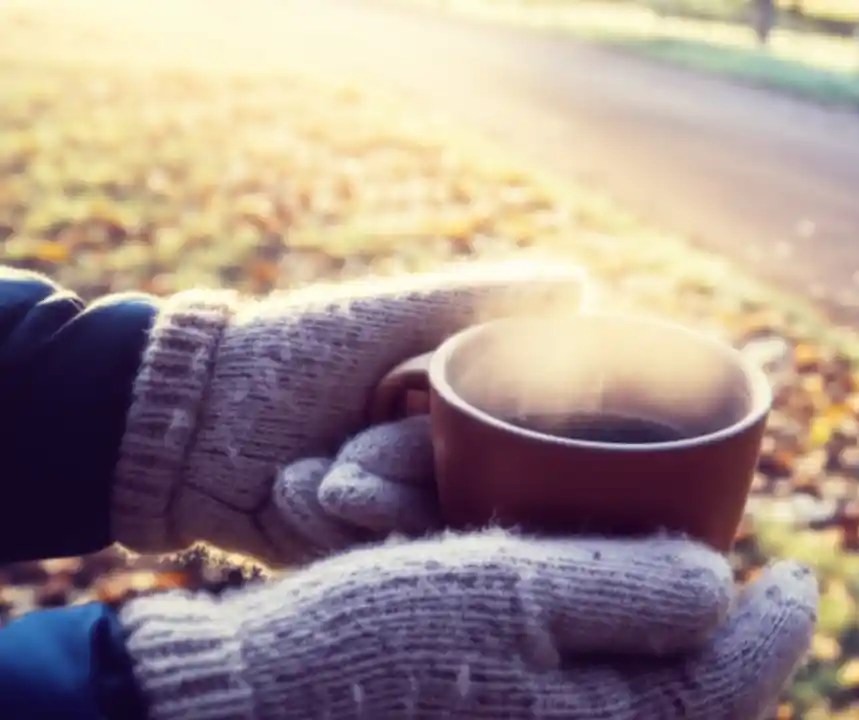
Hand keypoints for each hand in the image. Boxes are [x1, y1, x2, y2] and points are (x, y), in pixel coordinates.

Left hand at [110, 262, 583, 564]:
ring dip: (359, 491)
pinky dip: (316, 513)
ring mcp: (378, 516)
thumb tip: (578, 282)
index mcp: (445, 421)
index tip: (434, 411)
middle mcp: (421, 472)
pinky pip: (357, 550)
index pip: (503, 444)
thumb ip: (478, 300)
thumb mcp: (389, 315)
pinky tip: (284, 484)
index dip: (487, 436)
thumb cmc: (289, 351)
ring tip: (313, 466)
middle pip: (456, 493)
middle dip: (399, 465)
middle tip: (351, 444)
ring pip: (411, 527)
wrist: (186, 409)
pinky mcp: (335, 554)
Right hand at [122, 532, 817, 719]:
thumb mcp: (508, 592)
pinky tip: (631, 645)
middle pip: (699, 717)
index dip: (779, 630)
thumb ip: (625, 590)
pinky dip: (636, 684)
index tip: (801, 576)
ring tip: (713, 616)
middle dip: (747, 660)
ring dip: (695, 671)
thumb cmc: (374, 644)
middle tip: (773, 600)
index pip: (728, 691)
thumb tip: (720, 584)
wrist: (251, 708)